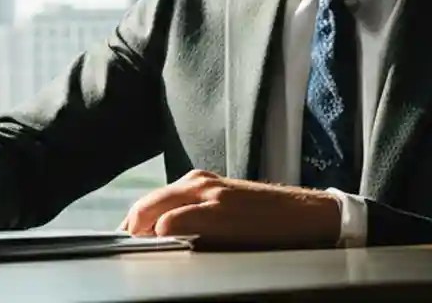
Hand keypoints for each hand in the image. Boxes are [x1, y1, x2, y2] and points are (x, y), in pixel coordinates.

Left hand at [119, 169, 341, 249]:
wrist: (306, 215)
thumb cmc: (266, 217)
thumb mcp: (224, 207)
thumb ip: (192, 215)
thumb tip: (159, 236)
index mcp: (196, 182)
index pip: (150, 202)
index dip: (132, 224)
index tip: (124, 241)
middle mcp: (198, 184)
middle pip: (145, 206)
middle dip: (131, 229)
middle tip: (126, 249)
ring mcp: (208, 196)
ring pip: (157, 212)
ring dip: (144, 232)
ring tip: (140, 249)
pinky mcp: (220, 213)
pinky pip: (178, 221)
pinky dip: (165, 233)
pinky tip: (163, 244)